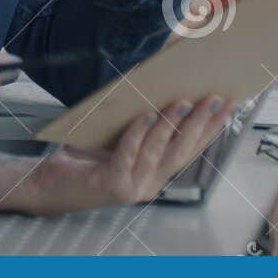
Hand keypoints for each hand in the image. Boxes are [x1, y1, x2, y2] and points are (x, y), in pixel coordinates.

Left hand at [27, 95, 231, 214]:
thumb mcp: (117, 140)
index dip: (211, 128)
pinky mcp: (112, 183)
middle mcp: (149, 184)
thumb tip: (161, 90)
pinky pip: (129, 153)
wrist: (48, 186)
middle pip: (182, 151)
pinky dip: (139, 133)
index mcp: (155, 175)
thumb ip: (141, 128)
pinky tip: (146, 115)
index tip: (228, 106)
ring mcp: (132, 186)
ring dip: (174, 125)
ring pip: (159, 152)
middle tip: (216, 99)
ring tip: (185, 101)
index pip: (190, 150)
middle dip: (202, 123)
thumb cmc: (82, 161)